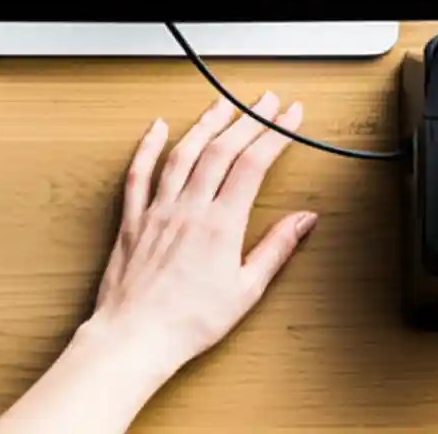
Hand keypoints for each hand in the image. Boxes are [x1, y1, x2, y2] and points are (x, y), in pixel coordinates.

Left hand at [0, 95, 313, 433]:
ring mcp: (158, 210)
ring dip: (205, 124)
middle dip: (248, 119)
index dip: (275, 134)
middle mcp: (189, 209)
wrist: (135, 337)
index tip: (291, 116)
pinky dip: (148, 147)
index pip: (253, 165)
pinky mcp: (133, 220)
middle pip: (221, 150)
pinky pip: (139, 174)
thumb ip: (275, 249)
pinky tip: (157, 128)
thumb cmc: (189, 322)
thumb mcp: (246, 290)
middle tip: (266, 100)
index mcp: (221, 225)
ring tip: (223, 104)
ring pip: (183, 153)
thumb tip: (304, 220)